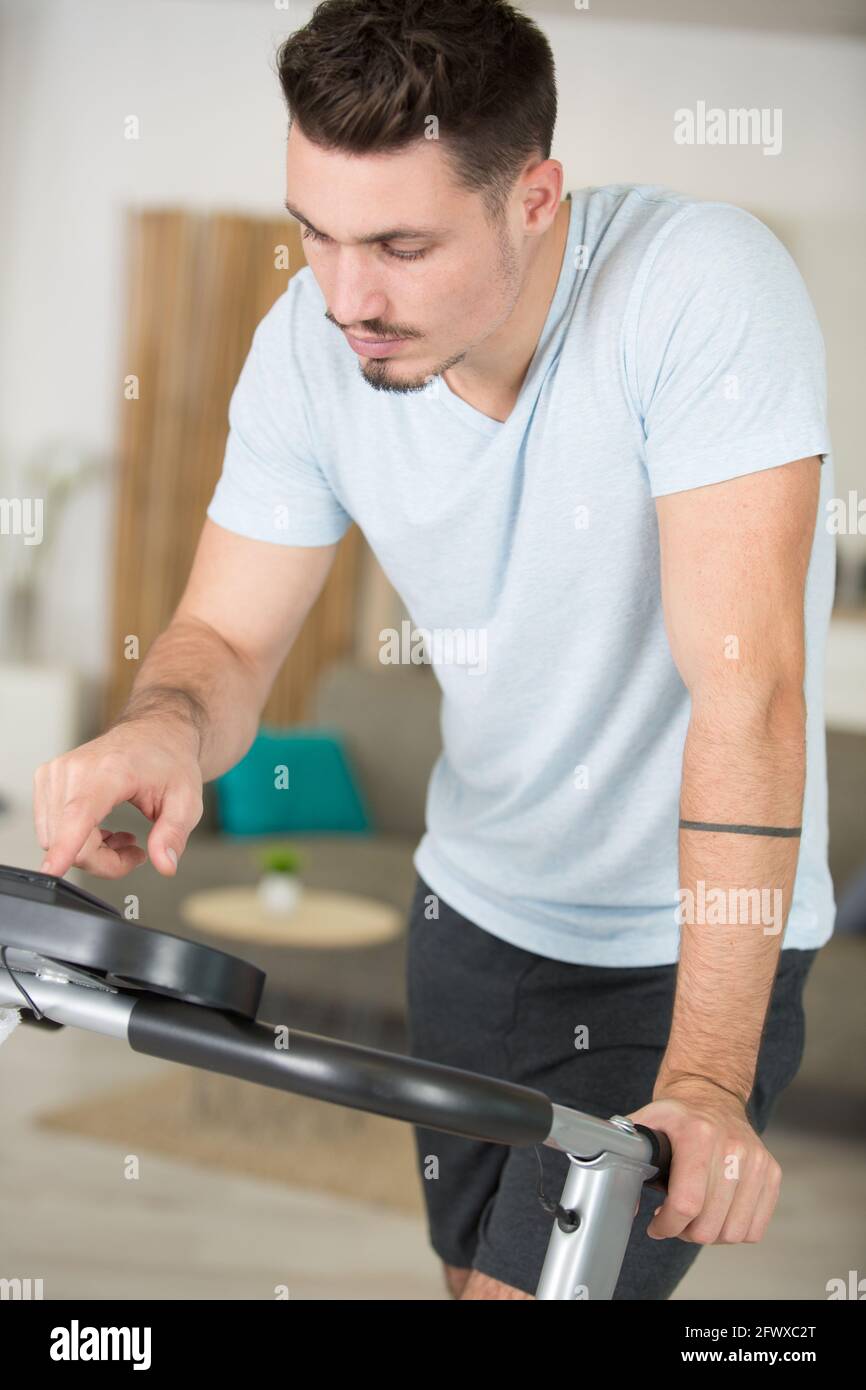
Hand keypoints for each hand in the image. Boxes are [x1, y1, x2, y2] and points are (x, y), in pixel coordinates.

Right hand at [33, 720, 203, 879]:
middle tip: (135, 852)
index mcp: (109, 770)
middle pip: (69, 841)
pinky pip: (51, 829)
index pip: (79, 816)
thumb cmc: (169, 762)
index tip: (50, 873)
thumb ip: (173, 835)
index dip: (64, 849)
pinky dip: (75, 839)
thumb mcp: (186, 801)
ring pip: (56, 840)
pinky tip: (103, 831)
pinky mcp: (46, 780)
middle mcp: (74, 769)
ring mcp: (55, 773)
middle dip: (103, 861)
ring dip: (90, 852)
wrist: (155, 733)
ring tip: (122, 838)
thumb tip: (166, 864)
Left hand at [627, 1077, 781, 1244]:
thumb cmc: (677, 1116)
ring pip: (733, 1232)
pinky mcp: (771, 1172)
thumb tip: (623, 1199)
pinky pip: (754, 1228)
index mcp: (698, 1134)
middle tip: (674, 1220)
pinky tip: (716, 1214)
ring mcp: (756, 1160)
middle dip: (684, 1232)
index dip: (667, 1225)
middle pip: (709, 1225)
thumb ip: (628, 1158)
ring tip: (695, 1217)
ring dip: (709, 1234)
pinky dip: (733, 1231)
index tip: (656, 1224)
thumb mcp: (646, 1126)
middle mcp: (732, 1146)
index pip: (687, 1203)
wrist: (712, 1094)